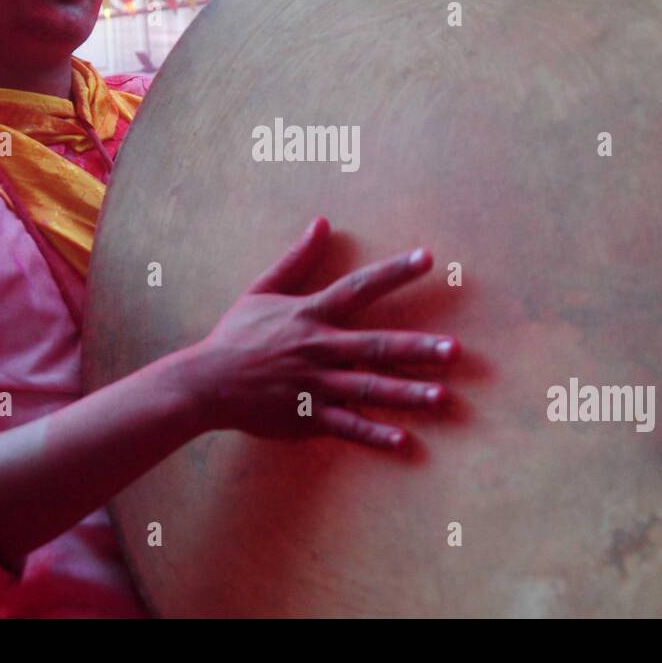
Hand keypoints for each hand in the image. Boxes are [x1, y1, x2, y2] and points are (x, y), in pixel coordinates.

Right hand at [183, 217, 456, 449]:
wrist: (206, 382)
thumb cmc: (236, 335)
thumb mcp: (263, 290)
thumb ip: (297, 259)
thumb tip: (322, 222)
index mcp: (311, 314)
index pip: (359, 287)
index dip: (394, 271)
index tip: (428, 257)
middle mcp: (319, 348)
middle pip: (375, 345)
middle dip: (417, 348)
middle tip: (455, 350)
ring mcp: (315, 385)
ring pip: (368, 389)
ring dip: (406, 393)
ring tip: (442, 396)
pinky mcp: (308, 415)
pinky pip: (347, 426)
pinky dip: (374, 434)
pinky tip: (404, 440)